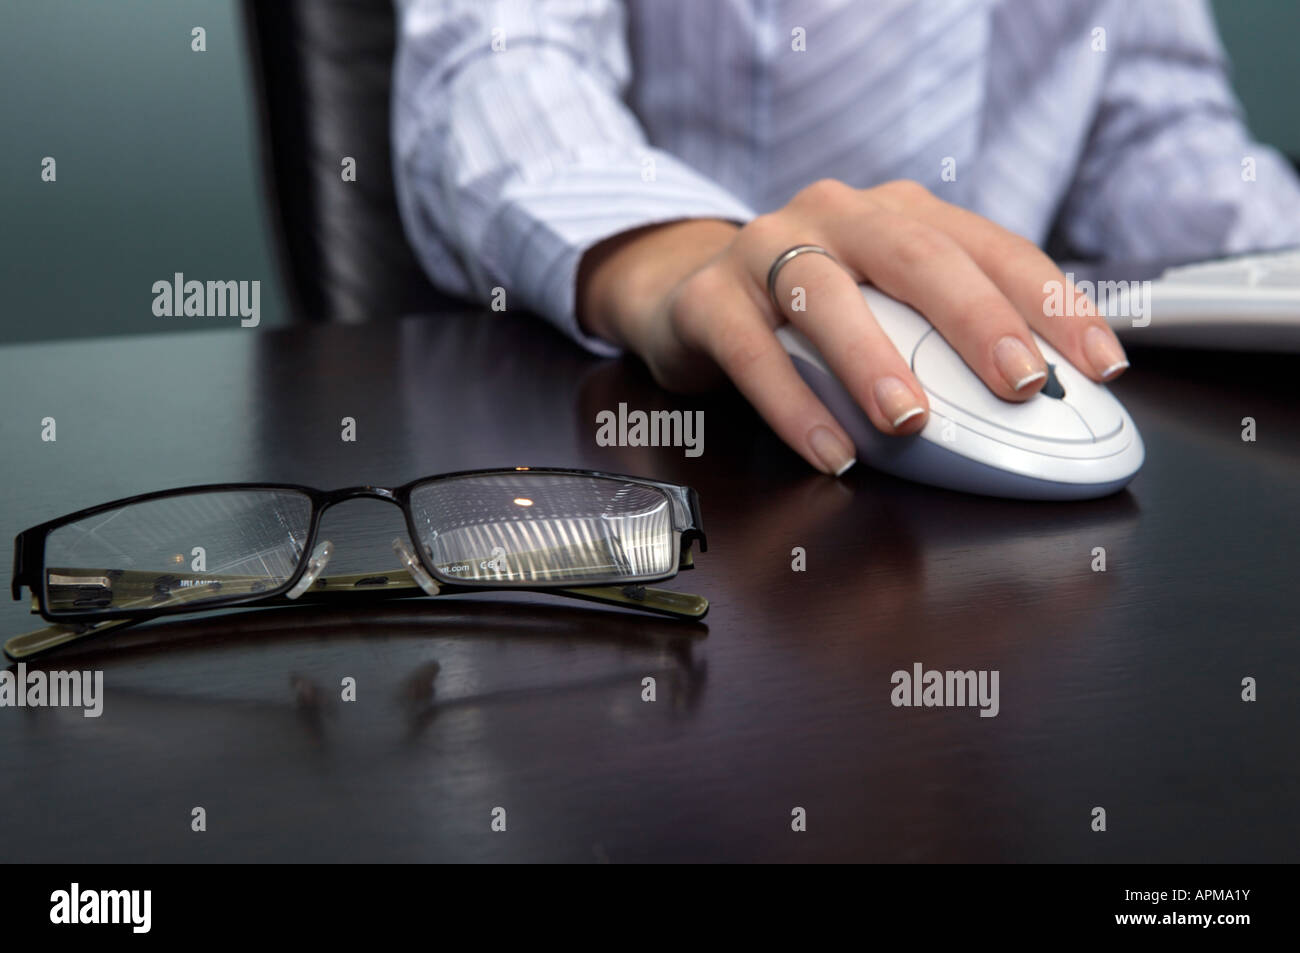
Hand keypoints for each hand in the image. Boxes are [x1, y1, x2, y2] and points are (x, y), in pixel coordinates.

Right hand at [577, 179, 1129, 475]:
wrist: (686, 292)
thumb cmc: (806, 311)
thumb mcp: (883, 306)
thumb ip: (943, 338)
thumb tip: (1039, 403)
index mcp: (899, 214)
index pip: (991, 247)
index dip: (1052, 302)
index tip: (1102, 363)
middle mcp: (838, 216)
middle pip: (916, 255)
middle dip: (976, 319)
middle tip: (1020, 384)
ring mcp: (766, 248)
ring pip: (824, 295)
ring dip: (872, 359)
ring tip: (909, 422)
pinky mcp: (708, 298)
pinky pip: (751, 351)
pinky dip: (793, 405)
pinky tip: (829, 452)